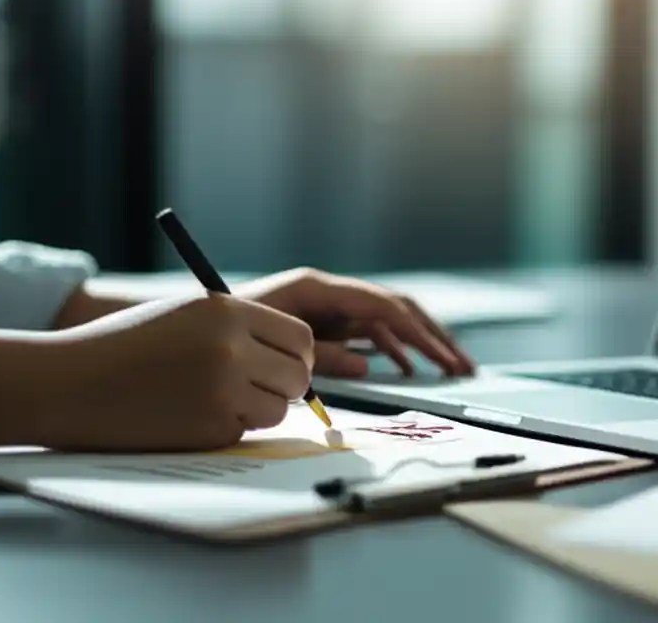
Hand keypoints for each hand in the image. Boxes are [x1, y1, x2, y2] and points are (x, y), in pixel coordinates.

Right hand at [46, 294, 314, 450]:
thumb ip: (240, 327)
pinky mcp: (209, 428)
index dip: (296, 354)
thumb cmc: (124, 345)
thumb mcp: (186, 313)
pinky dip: (225, 428)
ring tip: (215, 400)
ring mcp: (222, 391)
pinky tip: (188, 415)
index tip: (283, 363)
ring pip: (277, 409)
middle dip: (285, 386)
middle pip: (297, 376)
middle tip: (259, 388)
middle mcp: (231, 349)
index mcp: (228, 312)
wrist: (67, 382)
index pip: (300, 337)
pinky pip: (243, 432)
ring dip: (257, 410)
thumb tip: (297, 354)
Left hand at [235, 268, 474, 377]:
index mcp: (320, 287)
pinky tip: (409, 369)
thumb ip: (323, 354)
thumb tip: (369, 363)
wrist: (195, 325)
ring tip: (449, 368)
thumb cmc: (230, 329)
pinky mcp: (328, 320)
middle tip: (462, 364)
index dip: (418, 333)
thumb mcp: (277, 344)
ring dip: (422, 343)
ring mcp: (332, 306)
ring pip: (390, 321)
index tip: (442, 356)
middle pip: (398, 308)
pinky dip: (394, 349)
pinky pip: (371, 332)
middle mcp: (332, 291)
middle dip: (433, 336)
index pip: (384, 306)